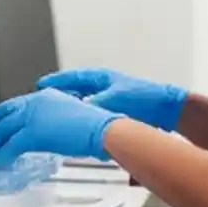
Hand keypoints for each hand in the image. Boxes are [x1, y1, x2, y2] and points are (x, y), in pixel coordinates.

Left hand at [0, 88, 123, 166]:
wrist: (103, 129)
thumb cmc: (96, 125)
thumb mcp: (72, 114)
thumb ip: (55, 119)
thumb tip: (47, 132)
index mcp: (46, 95)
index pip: (16, 103)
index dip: (3, 115)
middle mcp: (36, 102)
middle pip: (4, 114)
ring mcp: (33, 117)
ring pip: (3, 130)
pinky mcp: (32, 133)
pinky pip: (10, 146)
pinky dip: (2, 156)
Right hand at [38, 68, 186, 132]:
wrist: (167, 109)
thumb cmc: (144, 98)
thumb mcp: (113, 100)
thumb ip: (93, 106)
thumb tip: (76, 112)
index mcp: (100, 78)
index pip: (72, 78)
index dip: (56, 82)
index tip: (41, 85)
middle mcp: (102, 86)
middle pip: (74, 91)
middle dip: (59, 97)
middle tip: (42, 103)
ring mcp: (108, 99)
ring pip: (82, 104)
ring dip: (70, 110)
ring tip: (55, 117)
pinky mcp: (114, 112)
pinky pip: (92, 114)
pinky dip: (83, 119)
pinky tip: (76, 128)